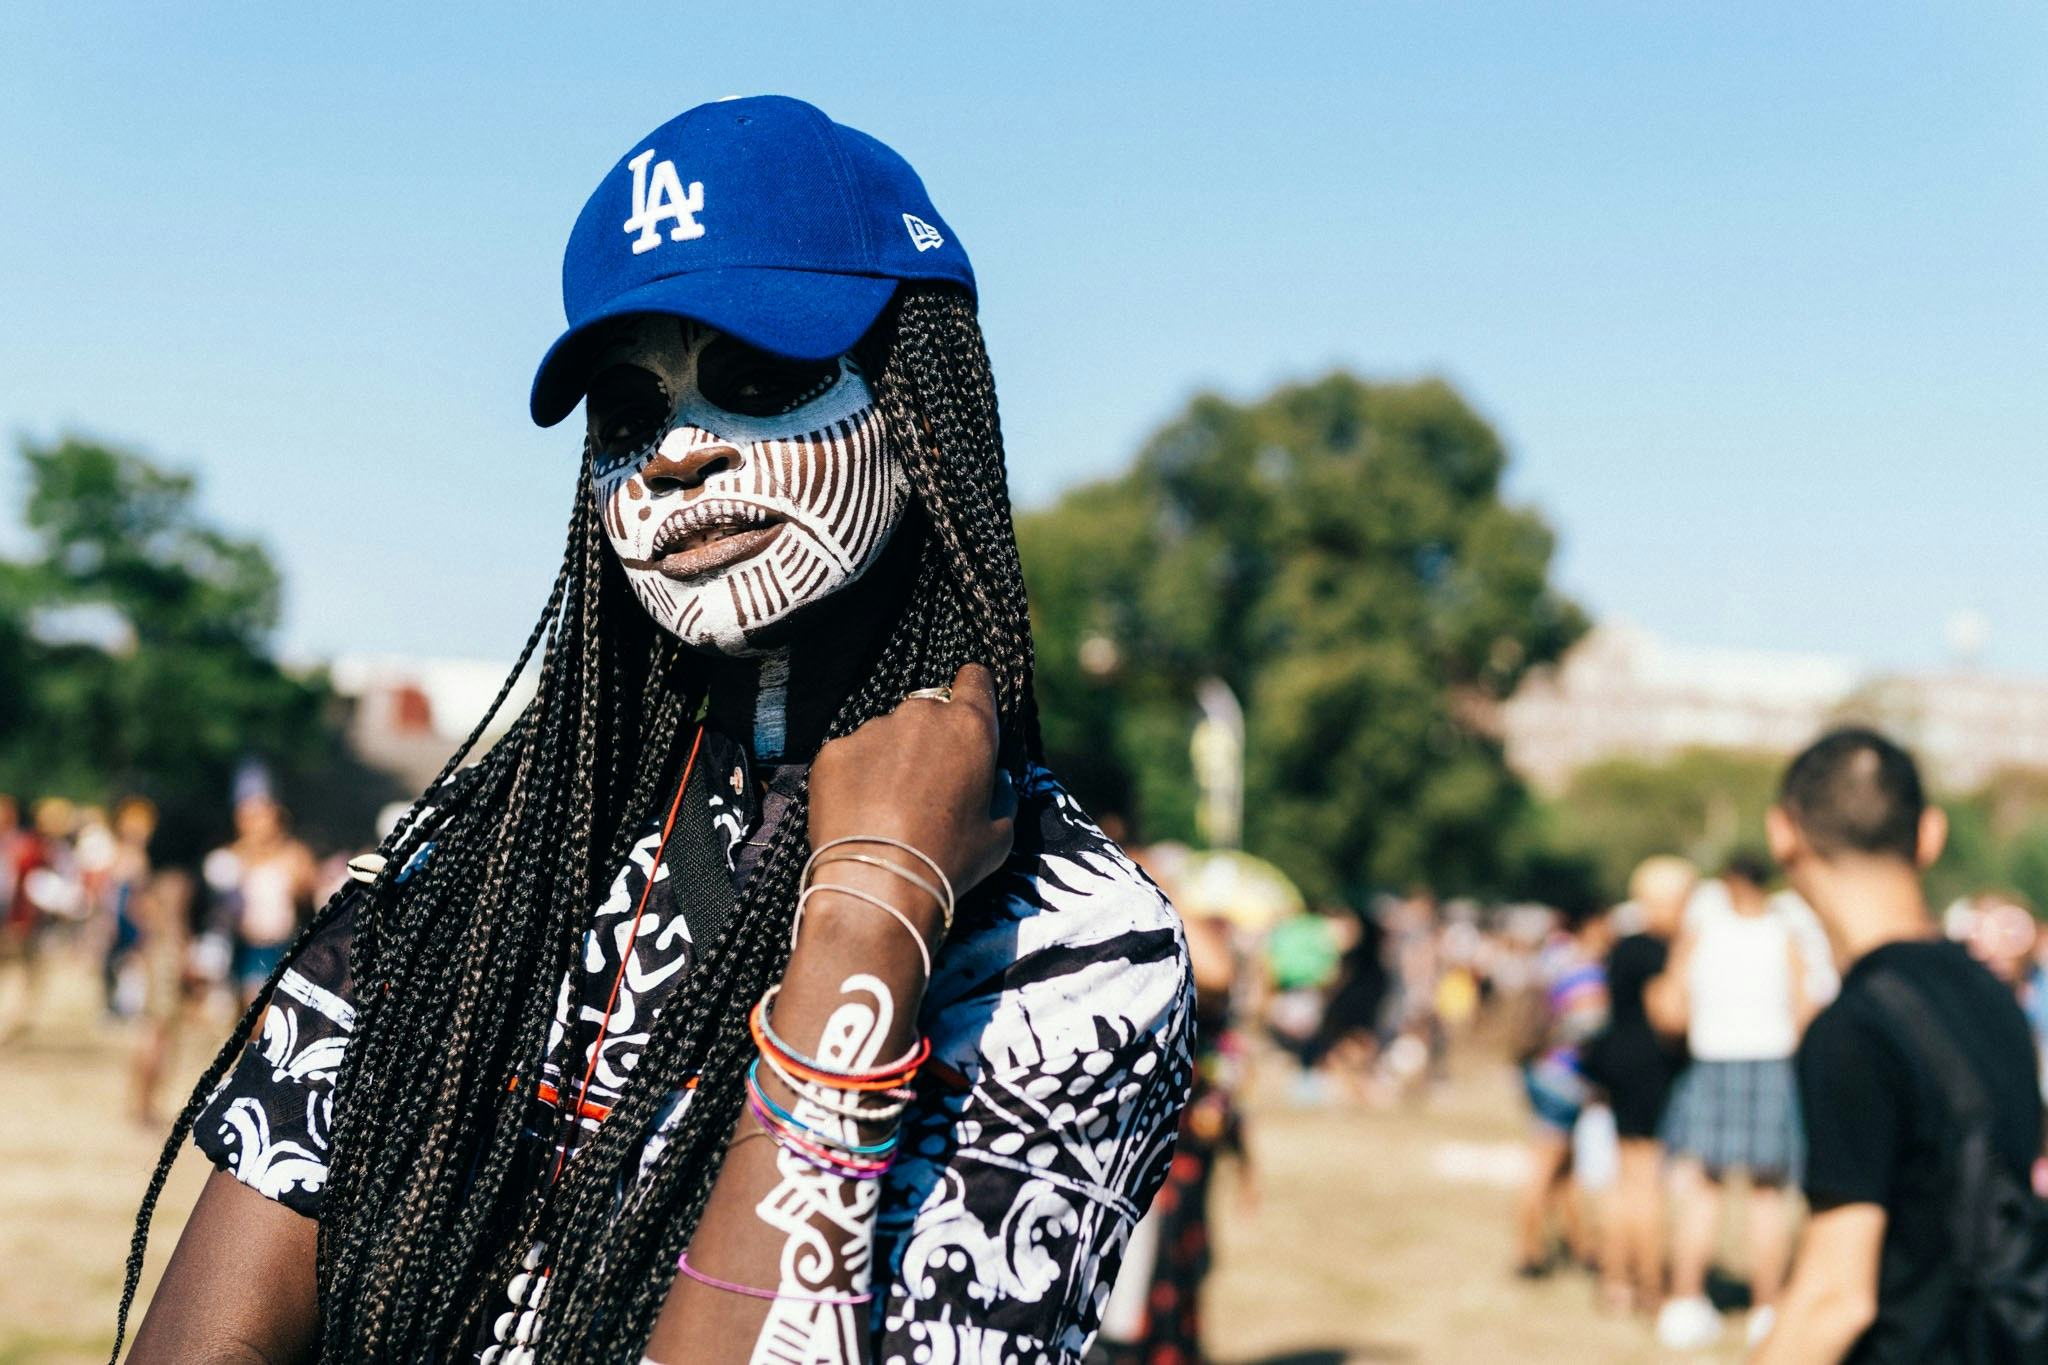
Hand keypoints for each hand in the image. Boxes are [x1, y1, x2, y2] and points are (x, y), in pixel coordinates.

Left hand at [807, 663, 1016, 920]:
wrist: (878, 885)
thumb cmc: (949, 860)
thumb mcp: (1000, 835)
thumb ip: (1001, 795)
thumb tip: (995, 780)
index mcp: (969, 727)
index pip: (975, 679)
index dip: (973, 694)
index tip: (968, 716)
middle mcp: (920, 716)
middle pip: (928, 712)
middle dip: (929, 739)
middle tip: (925, 786)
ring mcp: (871, 730)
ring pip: (886, 733)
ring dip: (890, 758)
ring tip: (886, 807)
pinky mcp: (833, 751)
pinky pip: (851, 755)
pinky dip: (855, 776)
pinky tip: (858, 813)